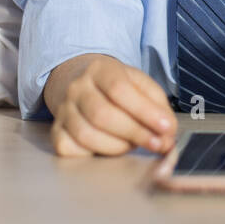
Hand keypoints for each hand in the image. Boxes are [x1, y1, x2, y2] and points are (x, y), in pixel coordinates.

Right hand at [45, 54, 176, 156]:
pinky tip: (107, 148)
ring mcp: (63, 110)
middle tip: (157, 144)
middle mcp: (77, 88)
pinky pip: (69, 149)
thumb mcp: (138, 83)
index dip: (144, 112)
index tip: (165, 128)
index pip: (119, 89)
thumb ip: (157, 104)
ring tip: (133, 144)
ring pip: (86, 135)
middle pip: (102, 114)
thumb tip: (168, 132)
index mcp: (99, 69)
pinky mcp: (56, 131)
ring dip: (117, 147)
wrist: (76, 79)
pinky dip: (92, 154)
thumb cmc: (114, 85)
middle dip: (135, 133)